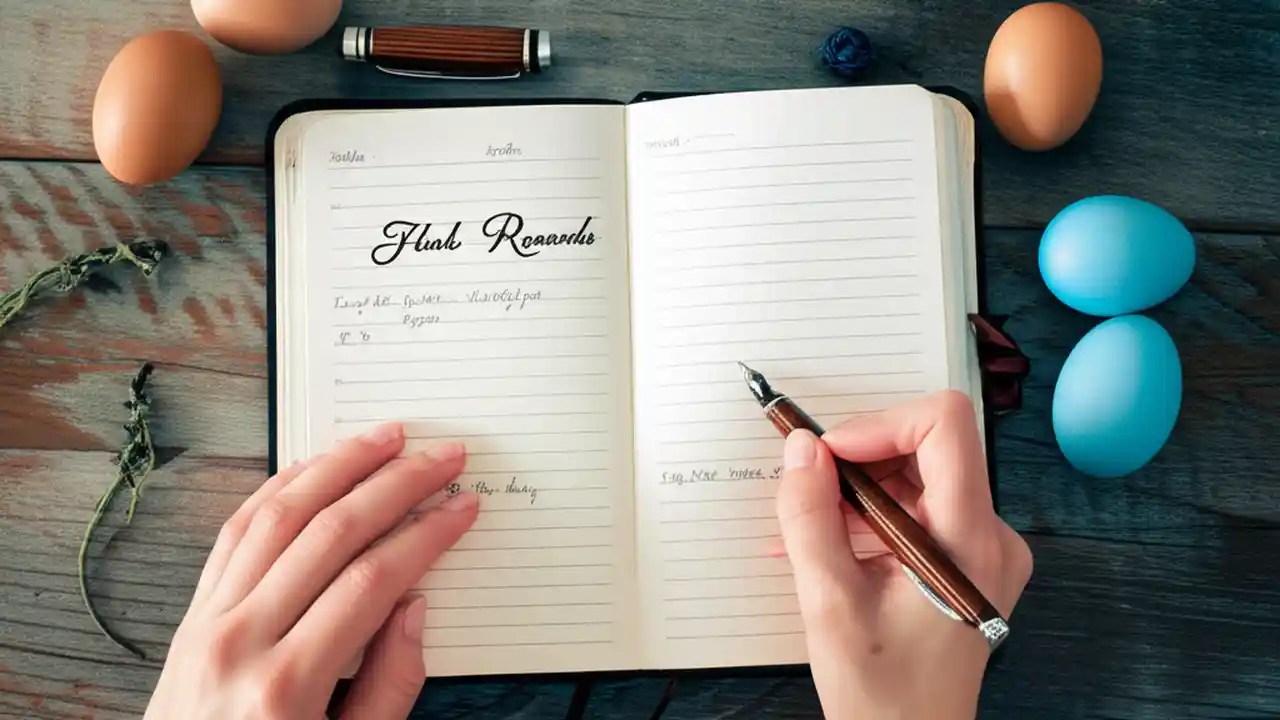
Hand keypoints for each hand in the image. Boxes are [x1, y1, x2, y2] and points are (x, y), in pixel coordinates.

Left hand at [146, 422, 478, 719]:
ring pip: (278, 515)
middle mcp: (239, 641)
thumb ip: (389, 686)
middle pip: (330, 533)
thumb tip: (415, 607)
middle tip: (441, 457)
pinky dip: (277, 489)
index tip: (462, 508)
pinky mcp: (191, 616)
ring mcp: (207, 623)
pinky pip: (235, 532)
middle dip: (396, 485)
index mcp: (286, 685)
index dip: (426, 536)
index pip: (371, 581)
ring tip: (383, 438)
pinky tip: (313, 468)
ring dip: (337, 466)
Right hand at [775, 390, 1032, 719]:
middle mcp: (990, 536)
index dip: (880, 423)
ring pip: (917, 476)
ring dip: (857, 490)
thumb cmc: (881, 691)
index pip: (945, 424)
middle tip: (806, 489)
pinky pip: (917, 510)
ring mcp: (982, 549)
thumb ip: (810, 517)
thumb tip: (800, 449)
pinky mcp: (965, 561)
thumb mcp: (828, 602)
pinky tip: (825, 543)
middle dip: (858, 459)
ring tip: (806, 528)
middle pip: (927, 448)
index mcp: (970, 540)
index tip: (830, 453)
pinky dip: (869, 515)